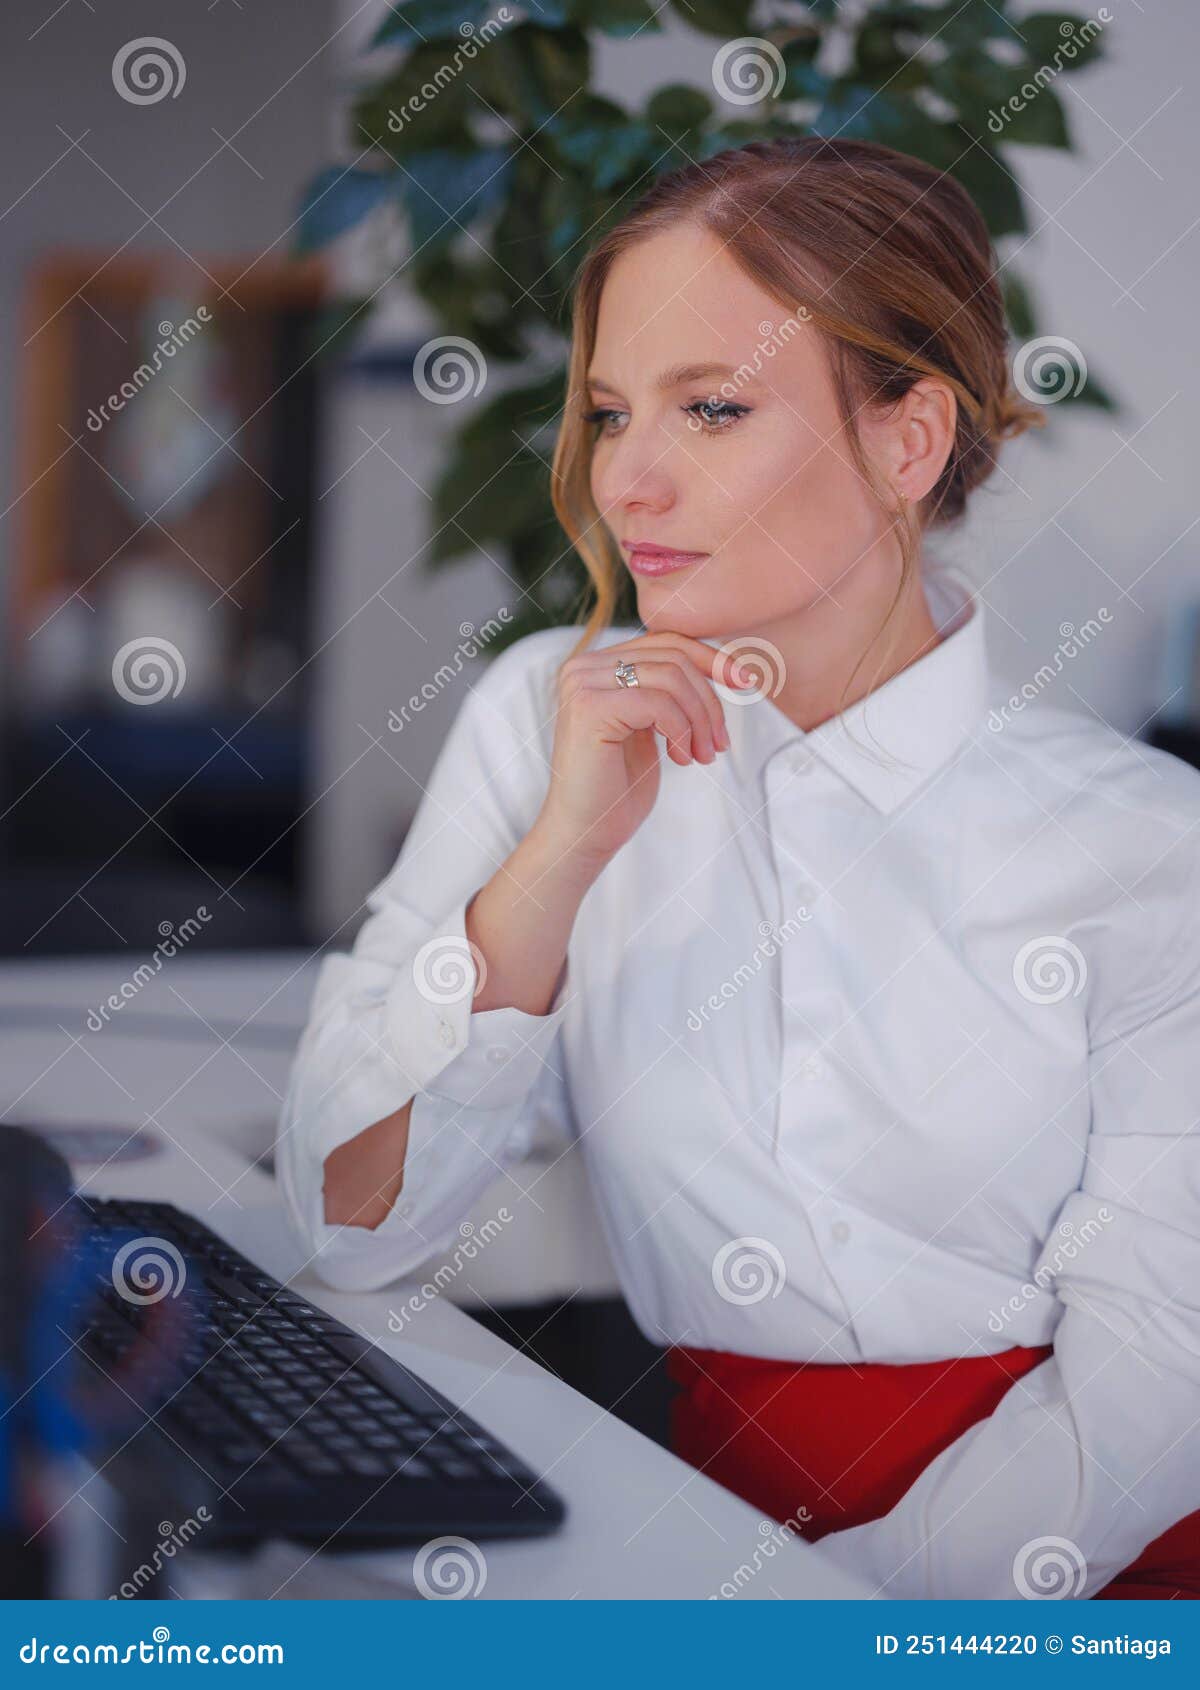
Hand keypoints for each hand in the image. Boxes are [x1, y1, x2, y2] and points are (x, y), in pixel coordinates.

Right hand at [534, 631, 749, 867]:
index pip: (666, 642)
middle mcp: (583, 667)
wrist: (586, 832)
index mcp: (597, 666)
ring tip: (702, 756)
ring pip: (671, 678)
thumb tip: (720, 662)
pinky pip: (659, 703)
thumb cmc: (618, 787)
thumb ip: (666, 691)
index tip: (745, 681)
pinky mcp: (589, 708)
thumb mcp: (650, 726)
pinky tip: (680, 759)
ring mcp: (582, 685)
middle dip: (709, 701)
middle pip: (673, 658)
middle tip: (719, 744)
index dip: (711, 658)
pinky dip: (682, 731)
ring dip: (700, 720)